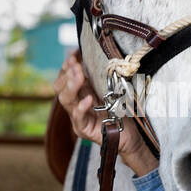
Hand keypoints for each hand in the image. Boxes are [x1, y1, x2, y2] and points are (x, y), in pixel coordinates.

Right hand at [53, 50, 156, 176]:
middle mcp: (75, 105)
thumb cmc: (122, 112)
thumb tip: (100, 55)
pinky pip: (78, 118)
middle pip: (60, 88)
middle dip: (67, 74)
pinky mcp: (84, 130)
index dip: (67, 66)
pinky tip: (88, 98)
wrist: (131, 136)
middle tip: (76, 65)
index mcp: (80, 94)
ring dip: (71, 86)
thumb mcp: (111, 90)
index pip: (65, 78)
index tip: (73, 55)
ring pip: (66, 101)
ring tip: (79, 75)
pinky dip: (81, 107)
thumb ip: (102, 77)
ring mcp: (78, 118)